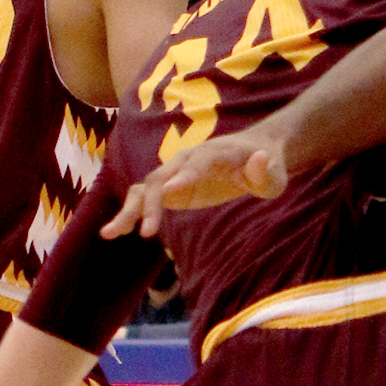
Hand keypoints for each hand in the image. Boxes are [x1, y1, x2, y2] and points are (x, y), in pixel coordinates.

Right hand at [103, 130, 286, 239]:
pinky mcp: (171, 188)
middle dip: (151, 204)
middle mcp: (188, 160)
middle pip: (162, 178)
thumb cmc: (268, 165)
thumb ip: (265, 171)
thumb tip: (259, 159)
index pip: (196, 163)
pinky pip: (145, 198)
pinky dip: (131, 212)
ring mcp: (176, 173)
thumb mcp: (275, 173)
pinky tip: (115, 232)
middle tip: (147, 233)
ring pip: (146, 188)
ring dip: (129, 209)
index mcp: (214, 153)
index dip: (184, 176)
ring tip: (110, 234)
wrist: (256, 152)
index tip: (170, 192)